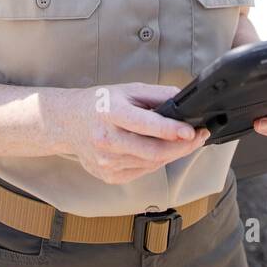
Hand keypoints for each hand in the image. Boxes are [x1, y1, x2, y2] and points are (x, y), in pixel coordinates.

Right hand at [59, 82, 211, 183]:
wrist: (68, 123)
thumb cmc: (99, 104)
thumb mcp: (127, 89)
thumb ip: (157, 95)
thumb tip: (184, 102)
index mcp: (110, 112)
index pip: (146, 125)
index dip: (172, 131)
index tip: (193, 131)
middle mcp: (106, 140)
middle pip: (154, 151)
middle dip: (183, 146)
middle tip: (199, 137)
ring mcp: (106, 162)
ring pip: (152, 163)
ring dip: (172, 154)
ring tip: (180, 141)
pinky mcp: (109, 176)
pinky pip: (143, 171)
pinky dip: (156, 161)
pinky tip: (156, 149)